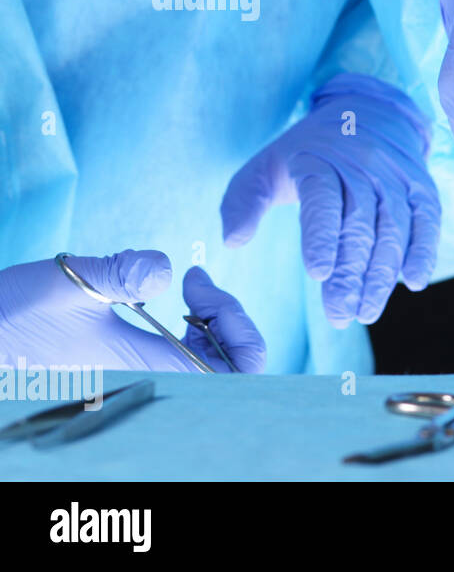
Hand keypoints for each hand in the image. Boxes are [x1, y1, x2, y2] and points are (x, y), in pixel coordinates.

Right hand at [0, 250, 264, 371]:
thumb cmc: (15, 312)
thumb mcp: (70, 282)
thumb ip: (121, 273)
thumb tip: (165, 269)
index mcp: (145, 367)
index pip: (230, 371)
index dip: (237, 329)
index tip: (198, 285)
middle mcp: (149, 378)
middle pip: (230, 369)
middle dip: (230, 322)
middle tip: (198, 284)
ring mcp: (142, 375)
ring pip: (208, 363)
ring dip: (213, 325)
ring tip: (190, 289)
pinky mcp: (132, 367)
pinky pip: (183, 357)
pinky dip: (193, 329)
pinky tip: (173, 305)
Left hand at [221, 73, 439, 326]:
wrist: (368, 113)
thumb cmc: (309, 154)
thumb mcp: (267, 166)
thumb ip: (243, 201)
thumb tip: (232, 241)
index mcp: (318, 160)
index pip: (322, 199)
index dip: (322, 236)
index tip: (318, 274)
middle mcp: (363, 165)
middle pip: (359, 223)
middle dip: (351, 273)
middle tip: (340, 314)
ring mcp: (396, 175)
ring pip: (393, 227)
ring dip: (382, 273)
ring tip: (367, 311)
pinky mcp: (421, 187)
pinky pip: (427, 220)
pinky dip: (424, 251)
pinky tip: (414, 281)